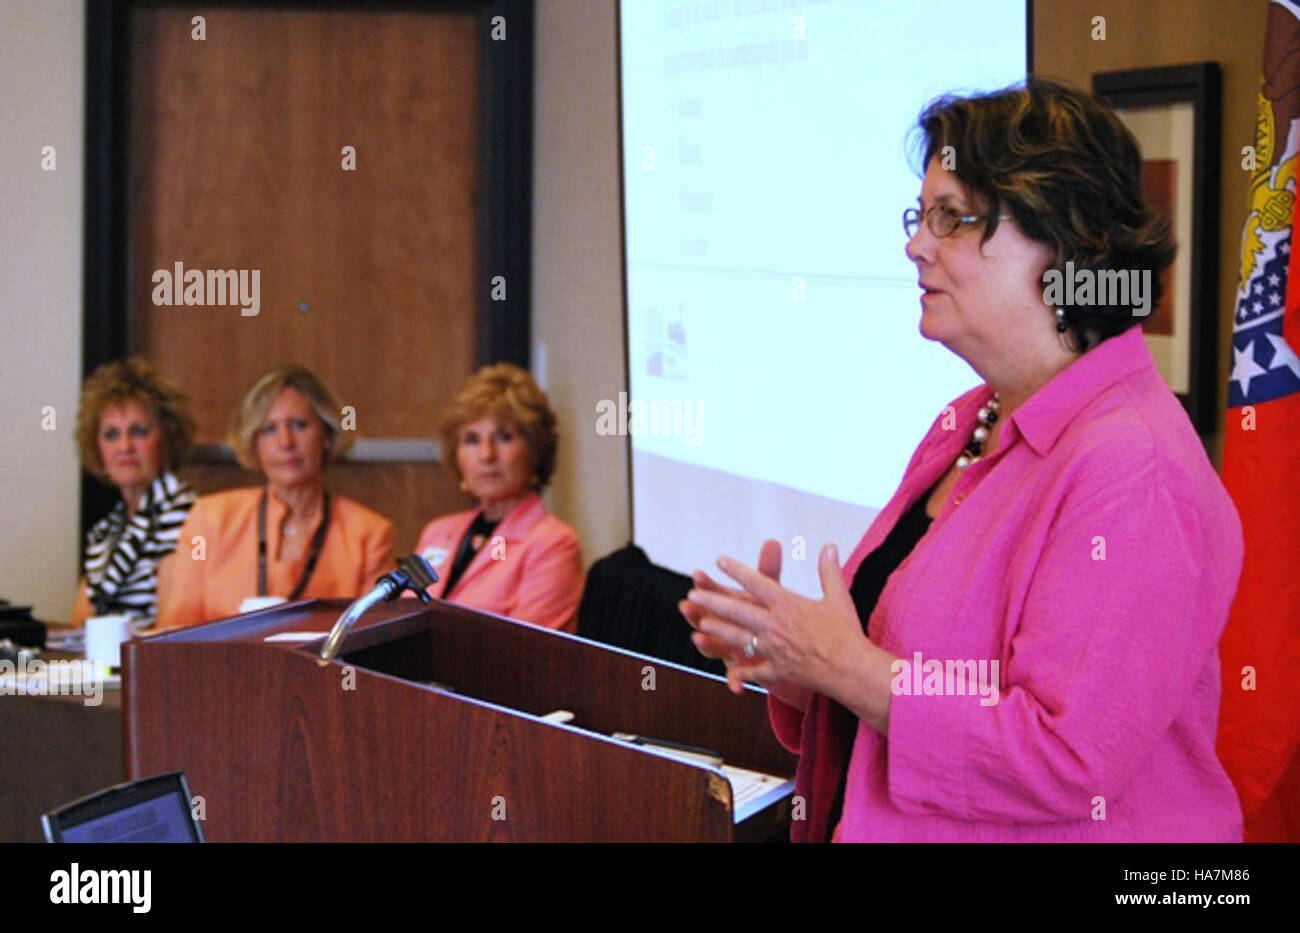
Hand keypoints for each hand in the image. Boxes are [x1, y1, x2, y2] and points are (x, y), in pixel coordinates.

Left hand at [685, 542, 890, 728]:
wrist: (851, 669)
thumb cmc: (847, 632)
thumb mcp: (838, 597)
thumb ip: (829, 570)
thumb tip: (828, 546)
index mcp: (787, 604)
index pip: (757, 583)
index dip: (736, 570)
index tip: (719, 561)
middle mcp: (775, 625)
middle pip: (737, 610)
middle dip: (712, 601)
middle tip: (692, 594)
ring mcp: (772, 649)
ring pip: (737, 638)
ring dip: (716, 630)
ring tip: (699, 623)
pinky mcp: (776, 670)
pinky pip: (753, 671)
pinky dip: (741, 672)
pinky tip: (729, 672)